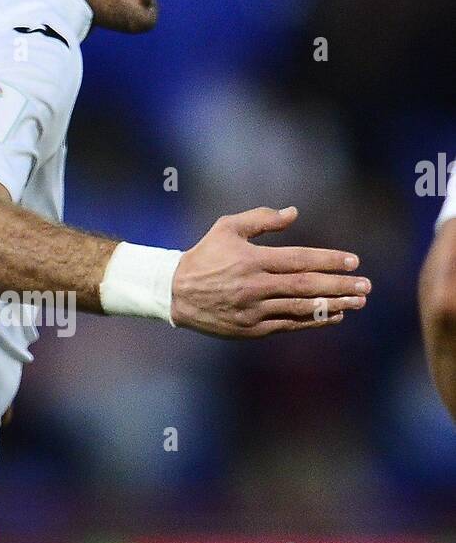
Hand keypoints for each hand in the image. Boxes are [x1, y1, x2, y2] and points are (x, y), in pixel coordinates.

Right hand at [170, 206, 370, 337]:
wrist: (176, 293)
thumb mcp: (228, 227)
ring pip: (301, 308)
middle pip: (306, 286)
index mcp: (253, 260)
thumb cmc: (205, 255)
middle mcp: (256, 286)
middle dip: (340, 286)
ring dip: (333, 305)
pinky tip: (333, 316)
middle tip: (366, 286)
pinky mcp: (251, 329)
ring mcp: (254, 311)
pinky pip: (289, 325)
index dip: (329, 261)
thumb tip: (294, 213)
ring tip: (357, 302)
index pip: (300, 259)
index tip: (354, 262)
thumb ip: (261, 219)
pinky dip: (313, 321)